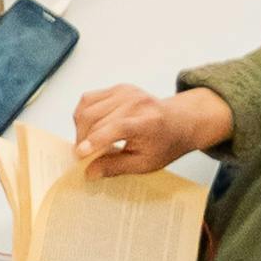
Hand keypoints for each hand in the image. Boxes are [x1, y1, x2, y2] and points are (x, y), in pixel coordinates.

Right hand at [72, 84, 228, 176]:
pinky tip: (89, 127)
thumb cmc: (165, 143)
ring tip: (87, 142)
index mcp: (147, 122)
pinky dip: (83, 114)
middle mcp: (135, 102)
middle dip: (83, 139)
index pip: (116, 127)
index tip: (81, 154)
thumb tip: (89, 172)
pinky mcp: (118, 88)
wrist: (180, 122)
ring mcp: (125, 92)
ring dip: (80, 127)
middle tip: (82, 156)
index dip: (95, 141)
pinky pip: (89, 99)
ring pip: (87, 107)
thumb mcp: (145, 164)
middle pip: (96, 118)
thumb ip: (115, 167)